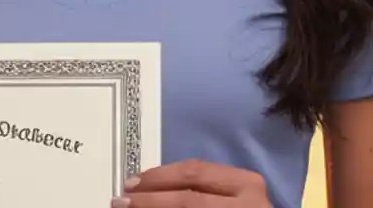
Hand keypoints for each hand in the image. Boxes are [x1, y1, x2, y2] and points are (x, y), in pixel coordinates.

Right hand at [113, 159, 271, 206]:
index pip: (189, 202)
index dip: (152, 203)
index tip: (120, 205)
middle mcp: (250, 193)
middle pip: (193, 177)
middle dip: (153, 186)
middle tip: (123, 194)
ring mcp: (251, 184)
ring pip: (198, 168)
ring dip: (162, 176)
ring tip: (135, 185)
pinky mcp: (247, 181)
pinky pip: (206, 172)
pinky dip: (179, 176)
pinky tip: (159, 183)